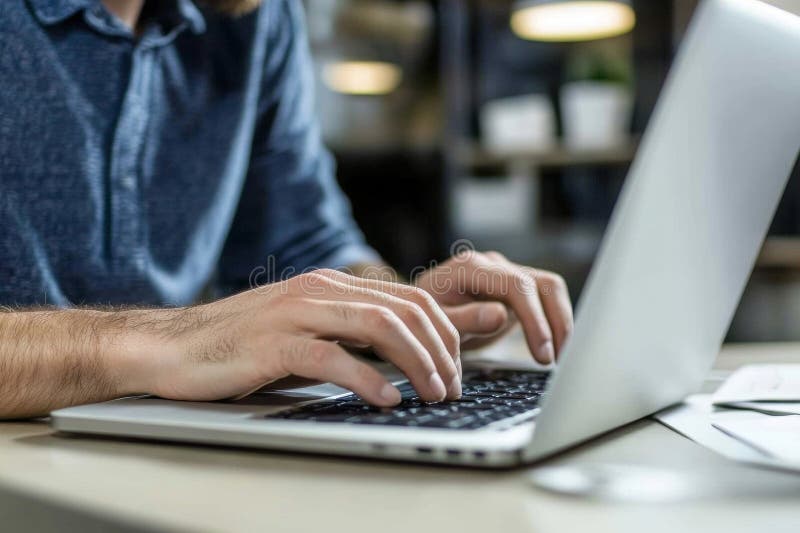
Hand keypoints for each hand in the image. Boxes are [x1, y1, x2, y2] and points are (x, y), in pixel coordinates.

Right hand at [125, 269, 460, 406]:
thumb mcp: (309, 332)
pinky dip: (368, 378)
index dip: (446, 331)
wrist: (175, 346)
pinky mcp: (274, 342)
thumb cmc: (244, 345)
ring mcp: (298, 313)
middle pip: (405, 310)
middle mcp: (321, 290)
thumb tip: (404, 357)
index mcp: (334, 286)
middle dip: (442, 350)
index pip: (411, 298)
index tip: (460, 365)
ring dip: (417, 363)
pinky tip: (387, 399)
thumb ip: (352, 335)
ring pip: (380, 326)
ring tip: (433, 393)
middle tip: (452, 387)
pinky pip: (333, 356)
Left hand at [414, 250, 572, 363]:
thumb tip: (500, 314)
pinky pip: (545, 299)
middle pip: (542, 284)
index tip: (542, 352)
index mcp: (471, 268)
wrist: (419, 312)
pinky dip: (555, 321)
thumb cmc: (424, 318)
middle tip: (556, 359)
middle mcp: (494, 264)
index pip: (516, 286)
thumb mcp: (438, 323)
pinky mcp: (516, 288)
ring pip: (550, 288)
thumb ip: (467, 318)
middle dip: (555, 322)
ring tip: (561, 357)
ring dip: (561, 322)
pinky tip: (555, 347)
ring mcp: (507, 273)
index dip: (534, 319)